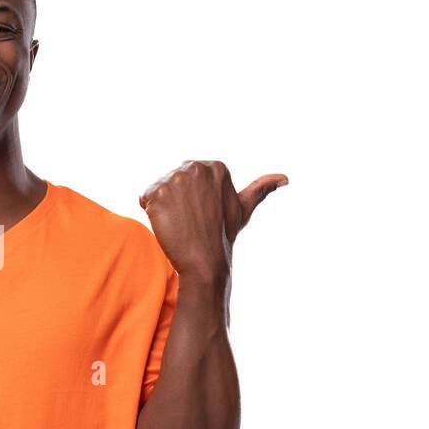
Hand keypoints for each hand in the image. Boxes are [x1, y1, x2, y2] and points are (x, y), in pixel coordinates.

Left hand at [138, 161, 287, 280]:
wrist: (205, 261)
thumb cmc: (223, 236)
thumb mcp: (243, 208)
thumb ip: (261, 189)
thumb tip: (284, 178)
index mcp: (215, 167)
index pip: (188, 177)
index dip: (191, 199)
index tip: (203, 214)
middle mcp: (195, 167)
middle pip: (171, 180)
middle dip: (175, 201)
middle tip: (190, 220)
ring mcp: (175, 179)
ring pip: (157, 190)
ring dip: (163, 207)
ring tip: (180, 223)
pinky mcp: (157, 193)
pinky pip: (144, 199)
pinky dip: (151, 213)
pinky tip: (168, 224)